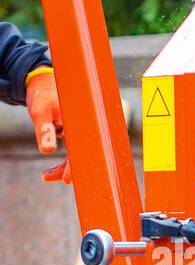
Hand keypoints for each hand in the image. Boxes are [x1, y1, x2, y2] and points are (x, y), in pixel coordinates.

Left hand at [25, 67, 71, 184]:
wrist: (44, 83)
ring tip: (45, 176)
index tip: (68, 180)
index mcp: (79, 124)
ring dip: (63, 168)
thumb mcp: (40, 111)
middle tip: (49, 178)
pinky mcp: (75, 135)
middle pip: (81, 157)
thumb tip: (47, 151)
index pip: (80, 150)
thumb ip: (44, 130)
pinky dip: (63, 162)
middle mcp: (83, 130)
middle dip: (67, 171)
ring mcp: (80, 134)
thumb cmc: (43, 96)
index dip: (74, 167)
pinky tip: (50, 171)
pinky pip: (73, 152)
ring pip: (76, 157)